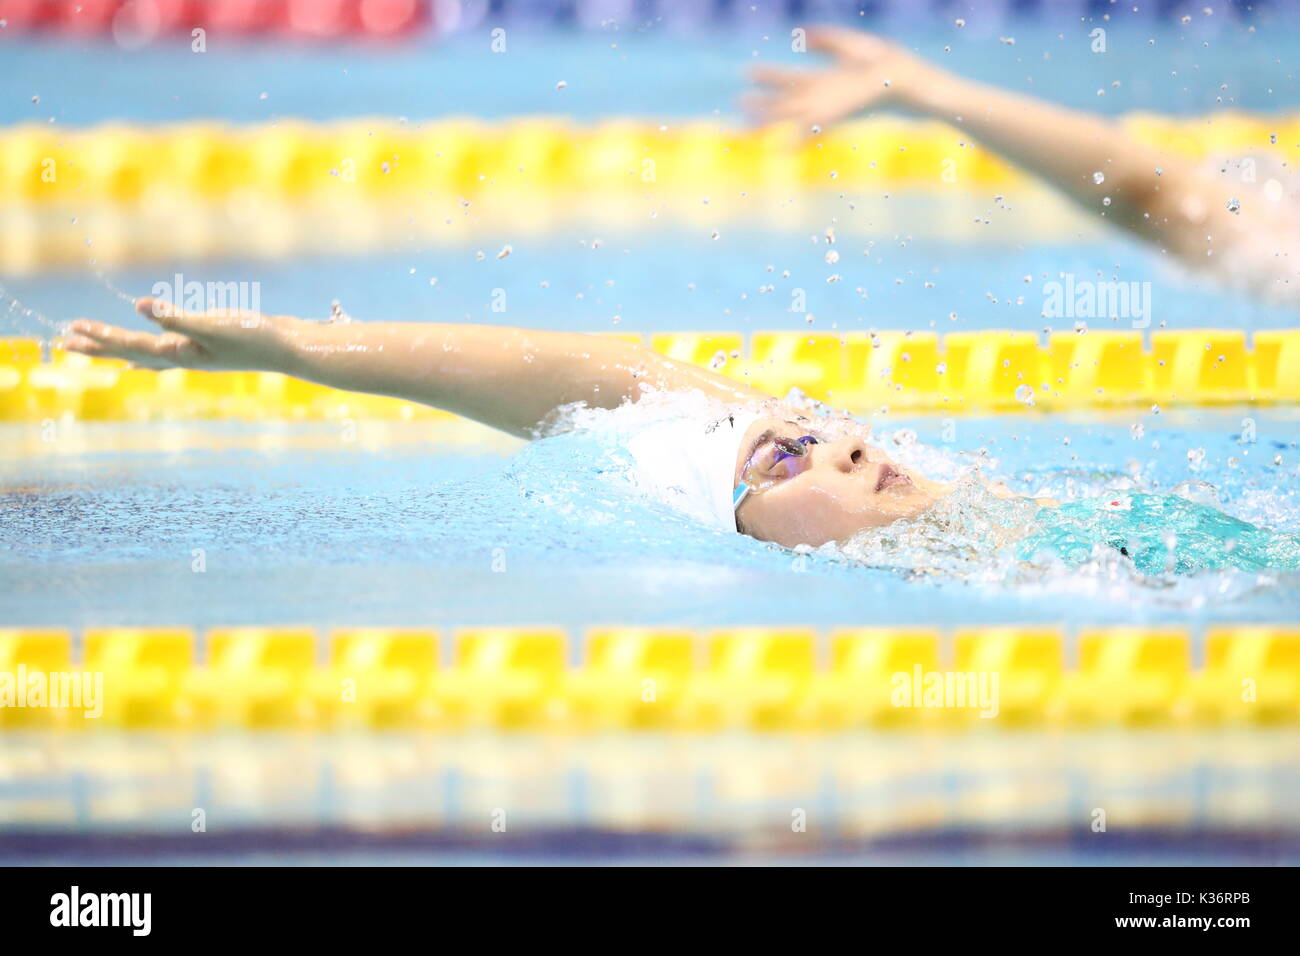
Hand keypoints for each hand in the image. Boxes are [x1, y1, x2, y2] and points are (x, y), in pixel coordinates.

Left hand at [64, 297, 301, 372]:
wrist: (288, 348)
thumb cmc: (255, 336)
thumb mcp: (214, 323)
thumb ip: (176, 316)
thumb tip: (140, 306)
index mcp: (179, 353)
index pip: (130, 344)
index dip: (101, 336)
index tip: (72, 329)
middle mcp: (181, 357)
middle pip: (129, 353)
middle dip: (98, 347)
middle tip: (65, 343)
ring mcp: (193, 353)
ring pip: (144, 355)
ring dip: (116, 350)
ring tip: (94, 350)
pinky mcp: (204, 345)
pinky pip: (164, 350)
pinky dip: (146, 352)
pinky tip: (144, 356)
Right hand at [743, 27, 932, 129]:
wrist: (901, 77)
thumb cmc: (882, 61)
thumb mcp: (851, 44)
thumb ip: (826, 39)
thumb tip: (802, 36)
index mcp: (824, 82)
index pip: (789, 81)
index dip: (768, 77)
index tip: (747, 73)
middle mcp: (821, 98)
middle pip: (784, 101)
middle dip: (760, 101)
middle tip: (736, 101)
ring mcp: (826, 108)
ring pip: (790, 115)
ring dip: (766, 118)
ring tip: (744, 118)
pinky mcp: (835, 116)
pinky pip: (810, 130)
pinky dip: (795, 141)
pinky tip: (780, 149)